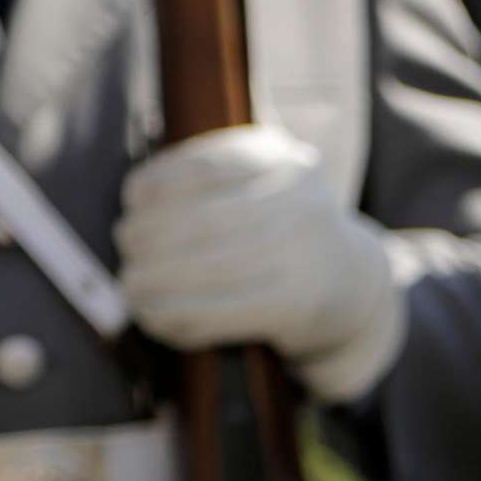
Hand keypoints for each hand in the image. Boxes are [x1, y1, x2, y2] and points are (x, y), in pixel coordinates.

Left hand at [120, 124, 403, 400]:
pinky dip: (177, 317)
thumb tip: (138, 198)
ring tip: (132, 287)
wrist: (354, 281)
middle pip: (202, 222)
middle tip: (126, 247)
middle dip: (148, 237)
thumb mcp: (270, 180)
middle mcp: (301, 203)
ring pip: (206, 270)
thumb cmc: (287, 229)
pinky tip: (155, 317)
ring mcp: (302, 254)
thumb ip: (218, 177)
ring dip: (153, 283)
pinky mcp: (296, 305)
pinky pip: (221, 313)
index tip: (132, 196)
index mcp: (288, 162)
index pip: (210, 167)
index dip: (160, 181)